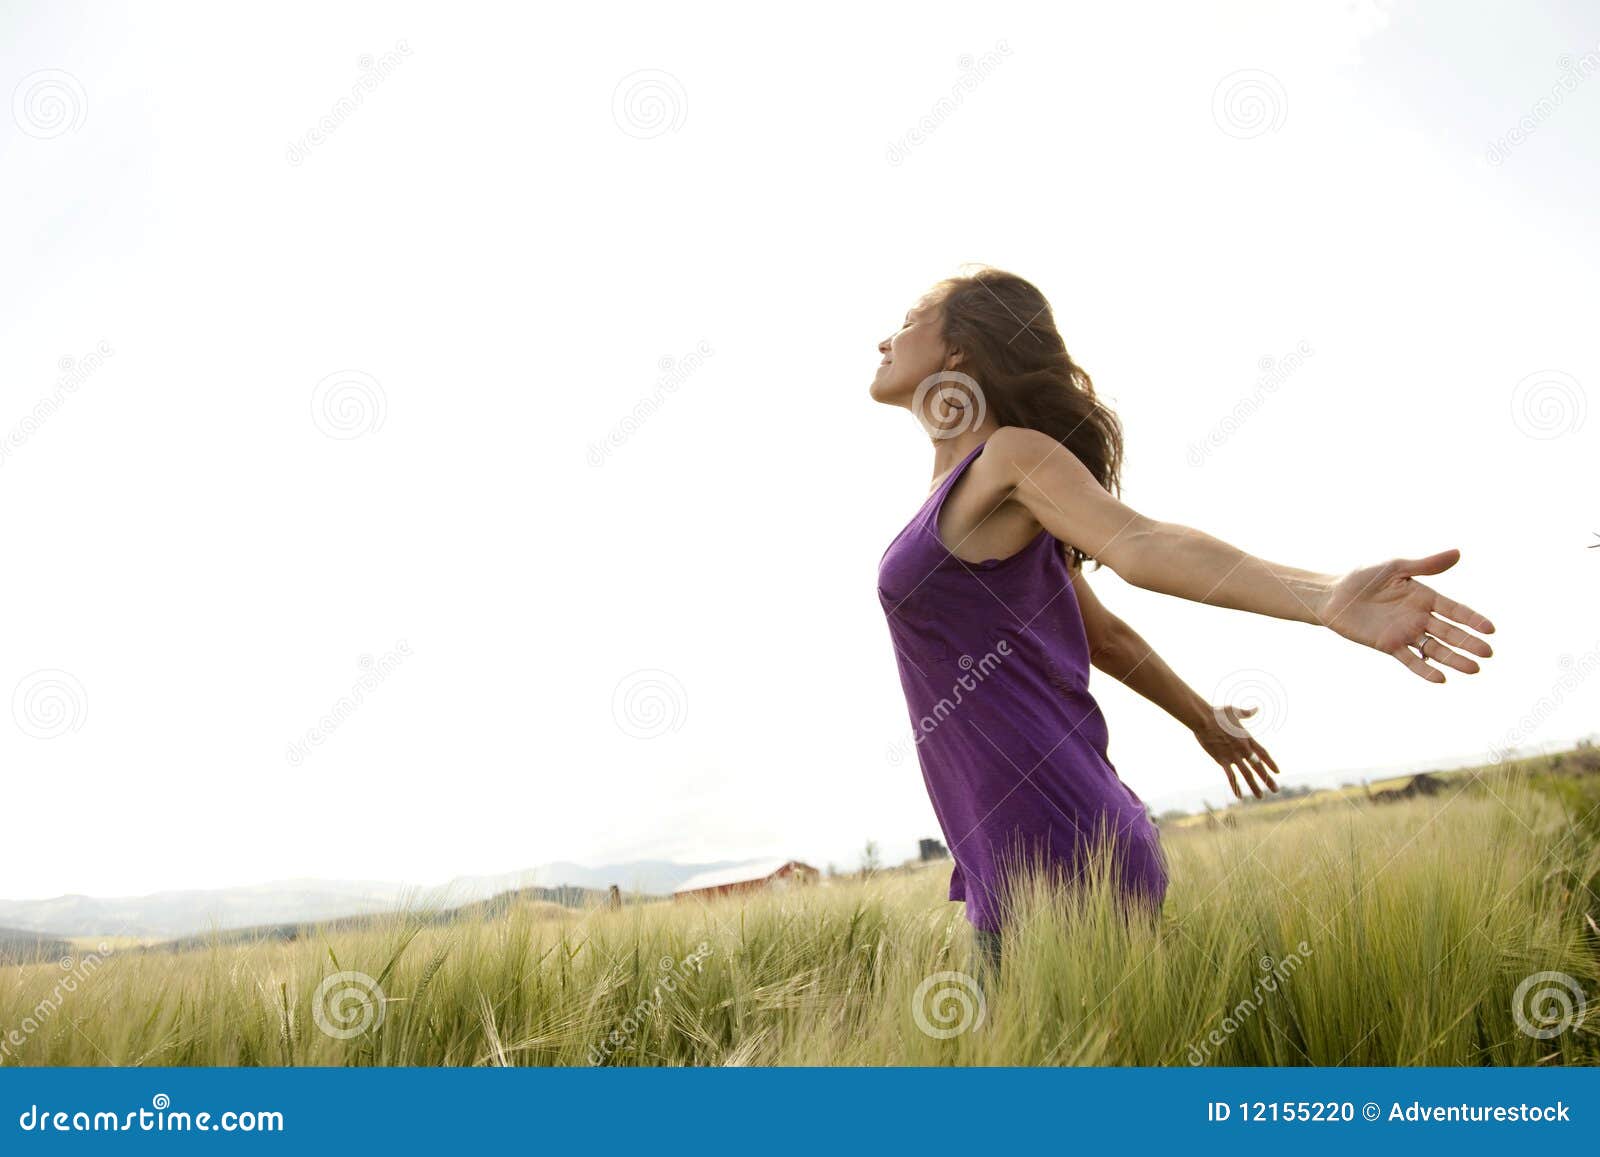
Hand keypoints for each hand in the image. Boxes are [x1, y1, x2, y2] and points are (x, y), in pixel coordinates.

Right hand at [1192, 704, 1279, 800]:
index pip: (1263, 753)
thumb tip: (1256, 708)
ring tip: (1260, 796)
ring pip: (1247, 775)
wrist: (1204, 719)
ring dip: (1255, 786)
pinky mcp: (1222, 760)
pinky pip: (1231, 776)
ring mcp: (1233, 756)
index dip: (1271, 763)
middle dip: (1268, 779)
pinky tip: (1239, 796)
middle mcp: (1243, 749)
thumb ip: (1247, 713)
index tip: (1278, 772)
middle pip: (1259, 767)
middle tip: (1276, 790)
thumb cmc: (1218, 714)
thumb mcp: (1235, 711)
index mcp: (1247, 739)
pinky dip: (1236, 787)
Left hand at [1319, 548, 1494, 682]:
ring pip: (1434, 649)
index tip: (1490, 630)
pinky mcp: (1389, 645)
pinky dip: (1424, 669)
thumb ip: (1425, 565)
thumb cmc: (1363, 578)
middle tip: (1488, 653)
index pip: (1455, 610)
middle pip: (1449, 632)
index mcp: (1424, 597)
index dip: (1472, 619)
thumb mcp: (1396, 568)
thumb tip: (1458, 553)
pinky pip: (1410, 660)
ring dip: (1454, 659)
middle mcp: (1419, 617)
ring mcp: (1405, 632)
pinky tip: (1441, 679)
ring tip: (1474, 669)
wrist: (1333, 596)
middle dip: (1468, 642)